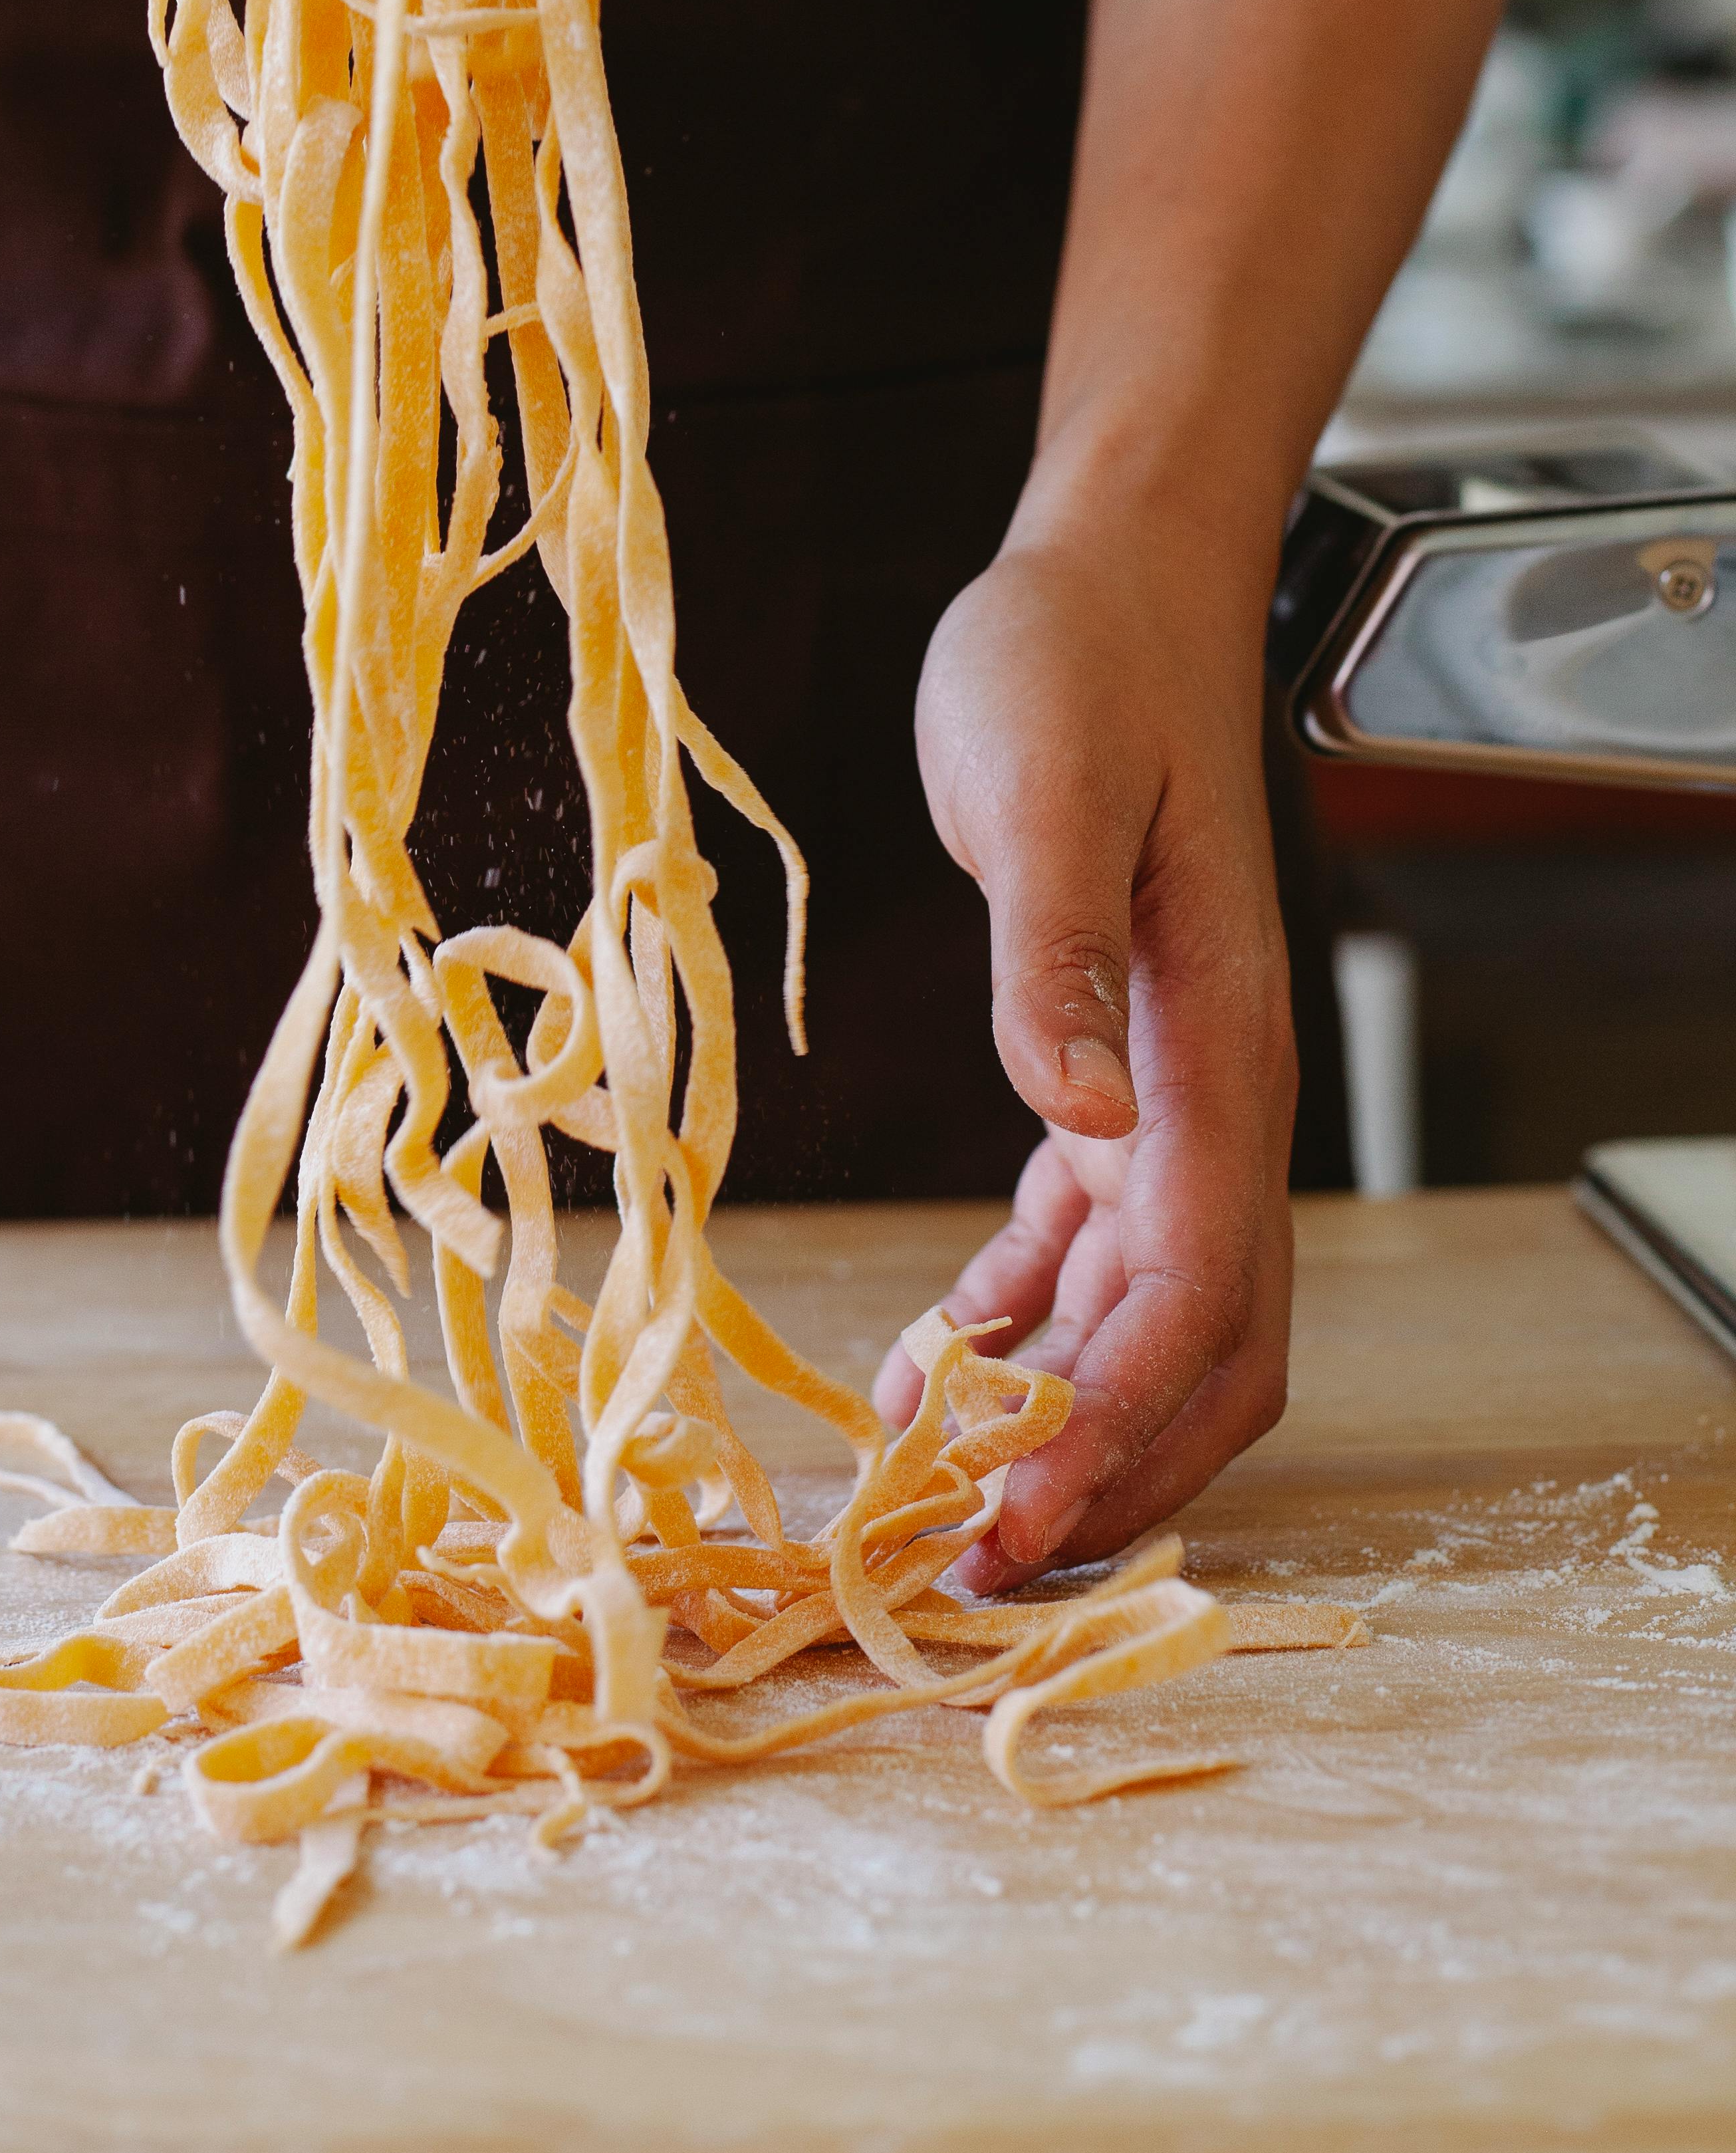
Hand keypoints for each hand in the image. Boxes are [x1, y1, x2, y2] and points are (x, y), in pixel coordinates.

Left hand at [872, 517, 1296, 1588]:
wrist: (1107, 588)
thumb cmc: (1075, 669)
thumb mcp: (1043, 790)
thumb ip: (1054, 957)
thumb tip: (1077, 1119)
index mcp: (1216, 1052)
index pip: (1193, 1293)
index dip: (1112, 1425)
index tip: (1008, 1515)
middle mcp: (1211, 1099)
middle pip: (1203, 1351)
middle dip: (1107, 1475)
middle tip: (972, 1564)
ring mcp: (1168, 1096)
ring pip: (1149, 1322)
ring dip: (1062, 1422)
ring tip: (936, 1499)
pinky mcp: (1108, 1072)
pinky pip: (1088, 1250)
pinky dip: (1025, 1329)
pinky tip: (936, 1366)